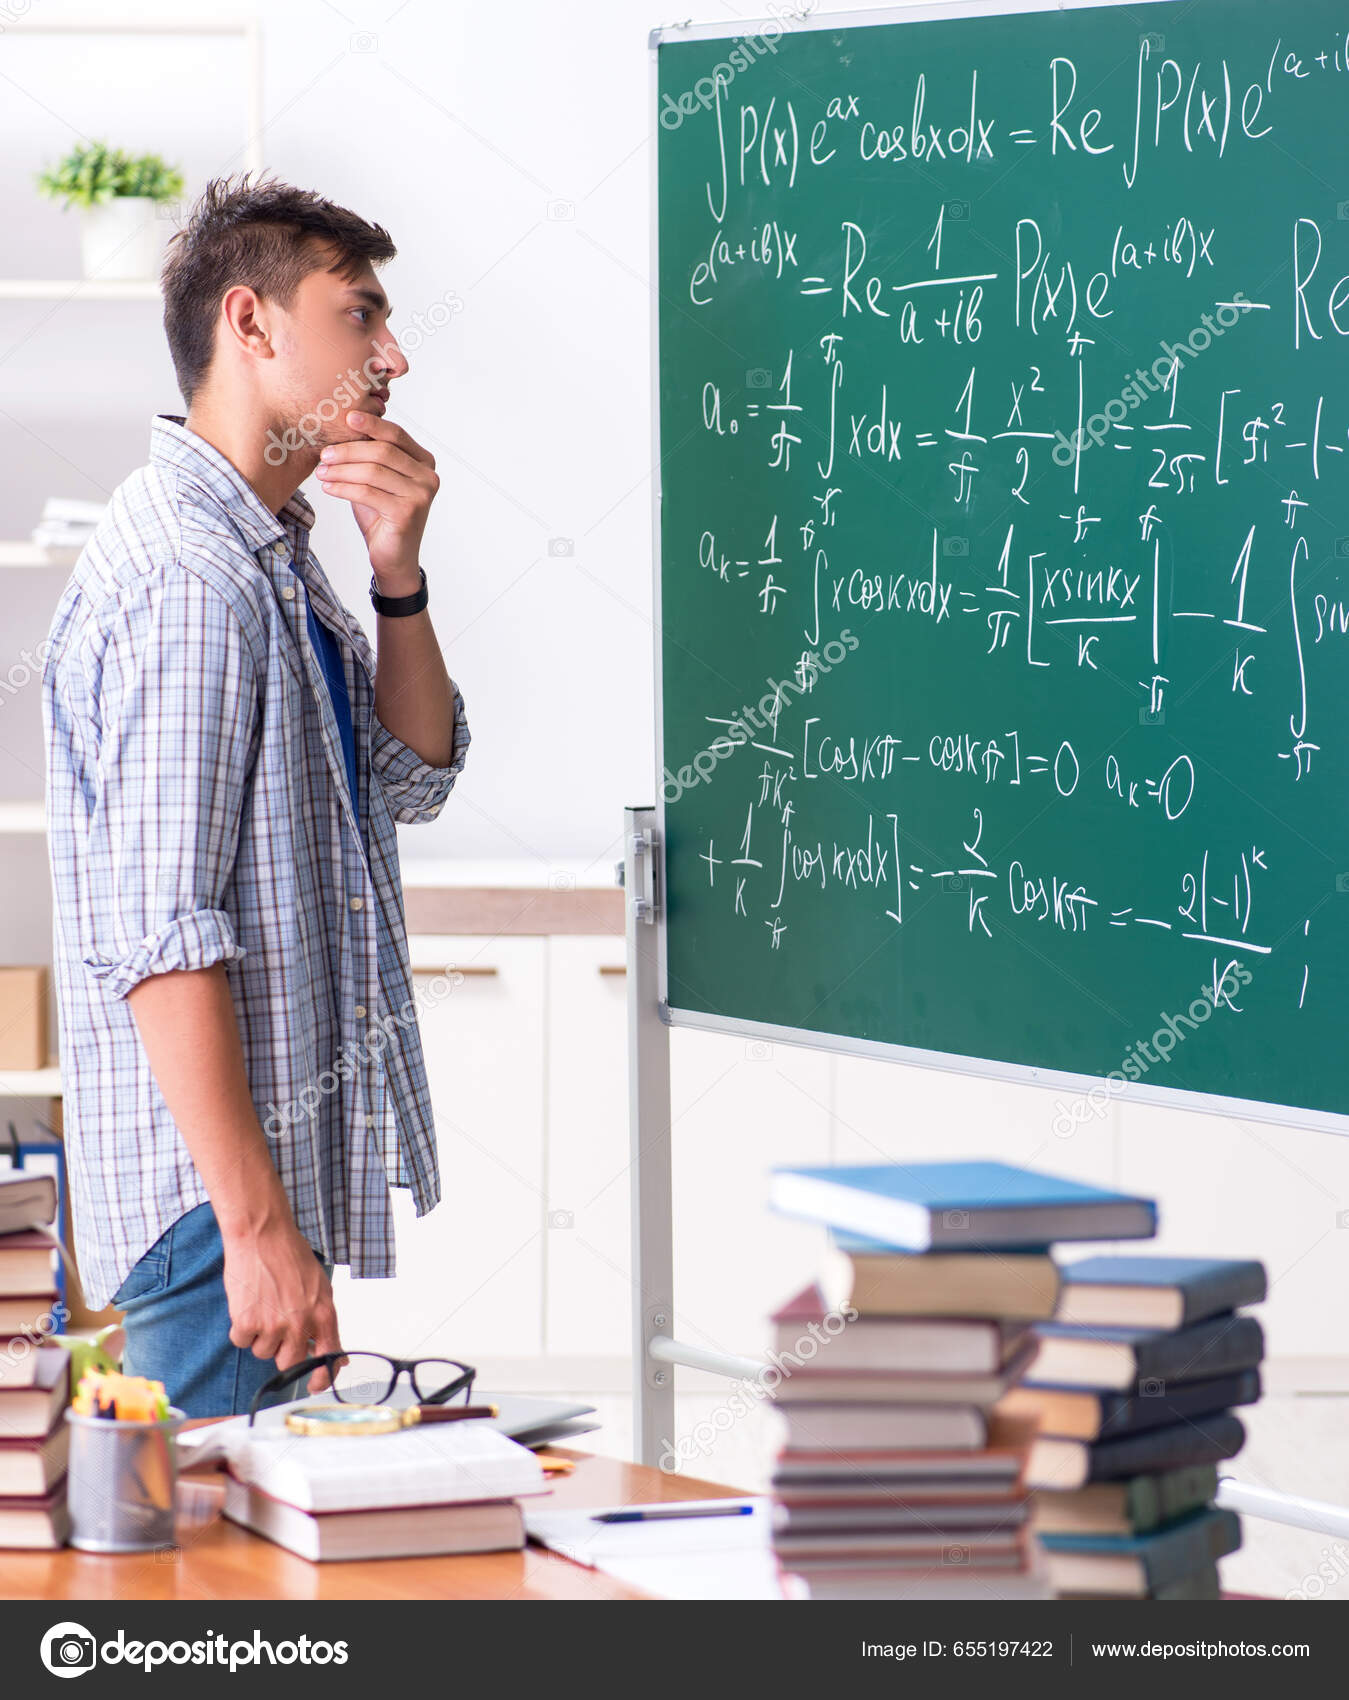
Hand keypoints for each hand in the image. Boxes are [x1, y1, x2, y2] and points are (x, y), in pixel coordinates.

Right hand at [222, 1215, 343, 1393]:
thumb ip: (324, 1320)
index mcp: (323, 1313)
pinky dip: (241, 1327)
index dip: (322, 1377)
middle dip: (281, 1350)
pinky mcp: (247, 1322)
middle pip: (289, 1363)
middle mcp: (300, 1323)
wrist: (262, 1234)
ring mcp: (273, 1325)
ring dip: (260, 1335)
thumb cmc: (289, 1255)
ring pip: (263, 1352)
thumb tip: (333, 1354)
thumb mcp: (319, 1286)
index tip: (314, 1384)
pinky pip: (240, 1341)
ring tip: (262, 1304)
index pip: (329, 1358)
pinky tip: (247, 1303)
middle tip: (276, 1326)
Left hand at [315, 411, 438, 589]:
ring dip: (341, 470)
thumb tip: (344, 427)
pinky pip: (367, 493)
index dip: (371, 424)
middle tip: (323, 454)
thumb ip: (371, 456)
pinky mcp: (407, 513)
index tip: (346, 418)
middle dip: (348, 451)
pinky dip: (343, 488)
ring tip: (321, 472)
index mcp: (424, 462)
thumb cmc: (383, 515)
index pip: (396, 435)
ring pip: (373, 471)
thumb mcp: (377, 480)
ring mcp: (421, 495)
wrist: (394, 557)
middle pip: (382, 451)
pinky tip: (328, 488)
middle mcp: (428, 476)